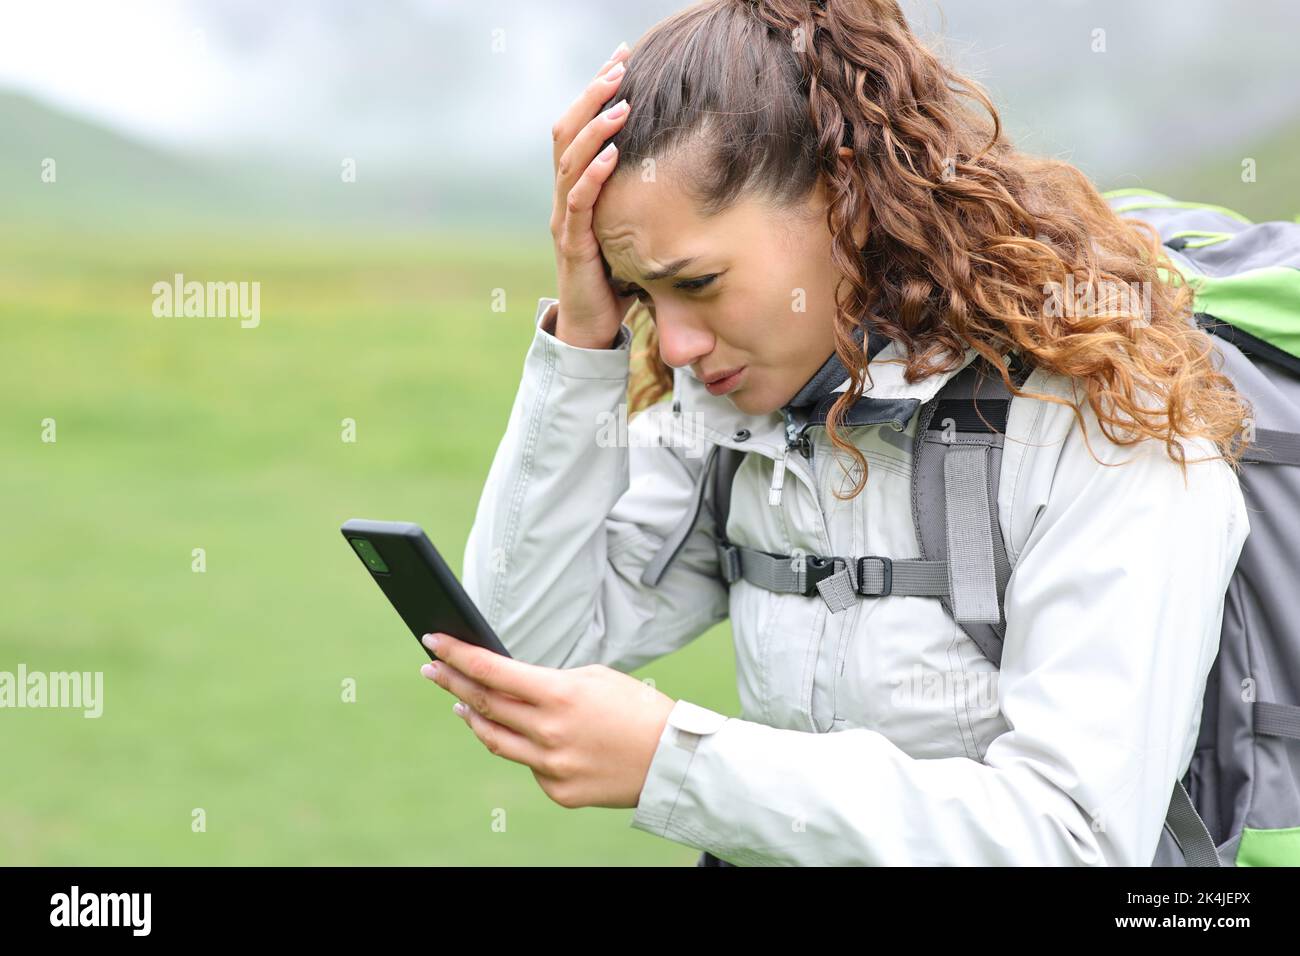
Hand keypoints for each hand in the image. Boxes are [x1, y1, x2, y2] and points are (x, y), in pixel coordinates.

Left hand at [419, 632, 675, 809]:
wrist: (673, 759)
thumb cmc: (637, 709)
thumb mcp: (593, 677)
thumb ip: (547, 682)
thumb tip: (509, 684)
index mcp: (558, 694)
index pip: (491, 671)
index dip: (457, 654)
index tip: (433, 641)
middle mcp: (548, 732)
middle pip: (483, 704)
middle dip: (452, 682)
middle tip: (432, 668)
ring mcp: (551, 765)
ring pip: (494, 739)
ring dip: (472, 718)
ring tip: (459, 704)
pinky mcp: (558, 791)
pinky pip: (529, 766)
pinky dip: (523, 747)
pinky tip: (523, 736)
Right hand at [549, 41, 636, 348]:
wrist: (590, 331)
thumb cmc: (613, 283)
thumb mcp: (629, 232)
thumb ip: (640, 203)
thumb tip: (681, 173)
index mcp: (575, 193)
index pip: (578, 131)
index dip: (594, 94)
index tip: (619, 59)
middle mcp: (564, 201)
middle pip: (567, 135)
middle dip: (592, 97)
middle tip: (618, 66)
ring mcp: (565, 222)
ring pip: (570, 163)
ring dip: (596, 129)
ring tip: (621, 102)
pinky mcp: (573, 246)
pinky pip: (579, 204)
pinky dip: (594, 176)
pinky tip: (612, 154)